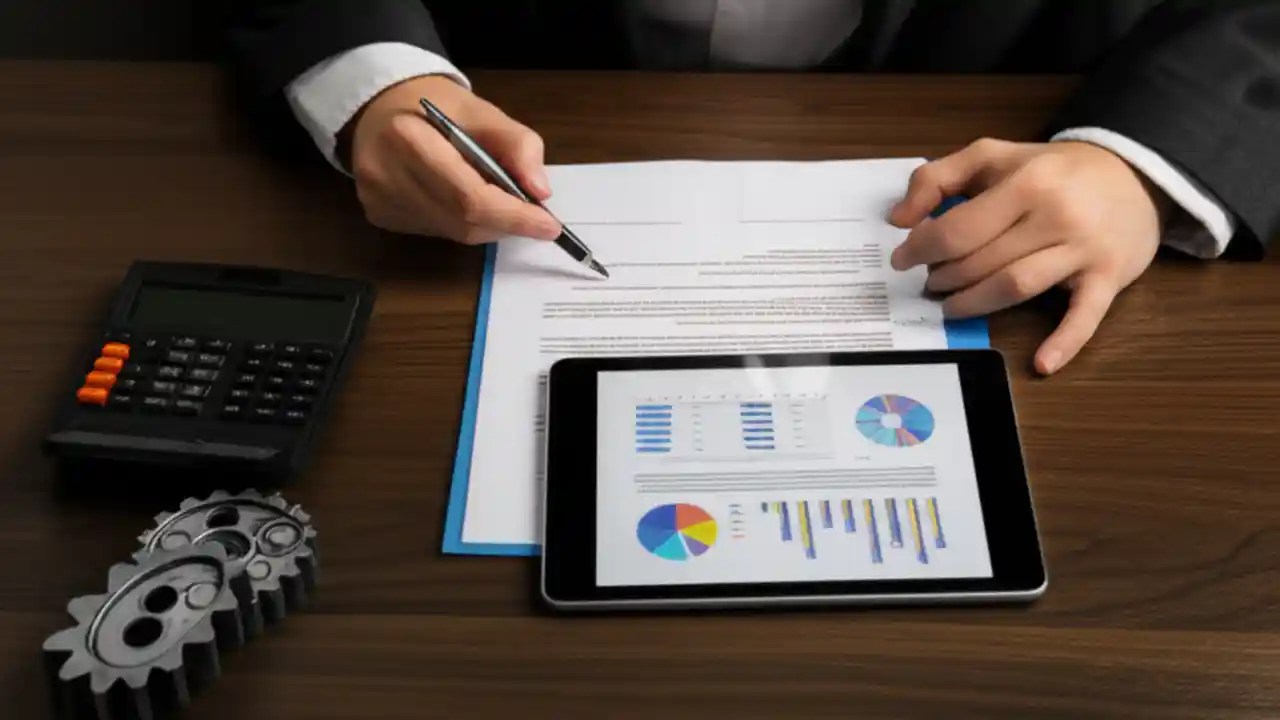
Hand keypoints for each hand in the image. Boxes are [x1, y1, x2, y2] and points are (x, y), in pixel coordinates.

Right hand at [344, 75, 560, 243]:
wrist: (382, 107)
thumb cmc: (437, 106)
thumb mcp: (483, 111)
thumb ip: (518, 145)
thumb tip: (540, 192)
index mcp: (408, 139)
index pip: (470, 197)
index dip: (513, 216)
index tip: (550, 225)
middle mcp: (385, 175)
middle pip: (462, 222)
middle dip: (506, 223)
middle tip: (534, 216)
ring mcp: (377, 201)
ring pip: (452, 232)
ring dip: (487, 225)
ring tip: (499, 201)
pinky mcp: (379, 215)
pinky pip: (436, 231)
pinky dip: (463, 223)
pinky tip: (464, 201)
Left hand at [888, 139, 1168, 374]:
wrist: (1134, 172)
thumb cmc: (1052, 171)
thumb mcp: (993, 156)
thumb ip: (938, 178)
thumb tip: (898, 219)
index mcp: (1025, 183)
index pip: (957, 229)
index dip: (920, 250)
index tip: (902, 259)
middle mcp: (1056, 215)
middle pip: (981, 261)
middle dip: (943, 277)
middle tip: (928, 282)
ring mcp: (1083, 250)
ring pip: (1015, 287)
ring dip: (974, 303)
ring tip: (950, 306)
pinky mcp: (1109, 277)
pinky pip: (1085, 315)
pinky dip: (1064, 342)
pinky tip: (1041, 363)